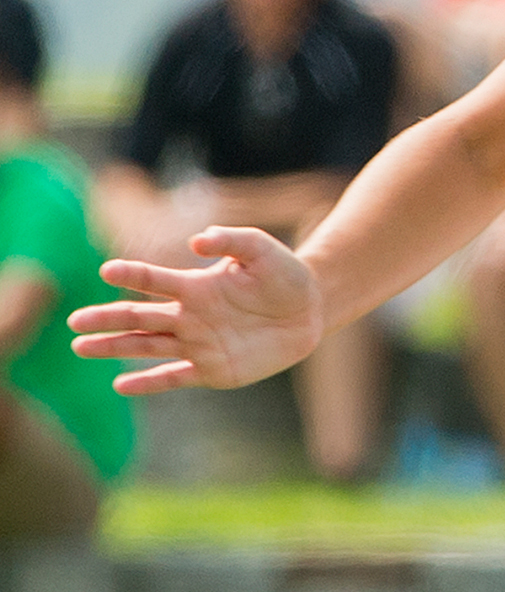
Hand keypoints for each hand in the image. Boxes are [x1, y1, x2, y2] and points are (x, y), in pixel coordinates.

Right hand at [67, 226, 324, 394]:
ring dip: (114, 347)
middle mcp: (189, 315)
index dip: (133, 275)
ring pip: (147, 346)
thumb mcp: (260, 249)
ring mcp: (197, 343)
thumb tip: (197, 240)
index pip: (156, 280)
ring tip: (81, 346)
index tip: (108, 271)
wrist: (309, 309)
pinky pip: (174, 377)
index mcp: (196, 286)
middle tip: (74, 322)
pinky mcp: (213, 370)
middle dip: (107, 319)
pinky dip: (149, 382)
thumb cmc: (283, 274)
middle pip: (140, 317)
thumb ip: (230, 240)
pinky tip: (120, 385)